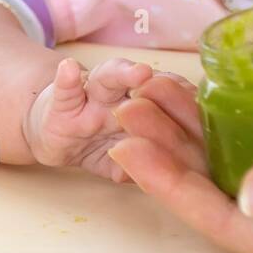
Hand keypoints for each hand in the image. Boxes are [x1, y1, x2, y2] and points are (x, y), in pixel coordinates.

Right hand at [23, 57, 195, 179]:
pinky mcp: (63, 102)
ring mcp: (93, 95)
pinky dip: (67, 80)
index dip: (182, 99)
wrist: (56, 132)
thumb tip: (157, 183)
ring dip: (124, 73)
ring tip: (139, 73)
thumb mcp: (119, 159)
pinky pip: (66, 90)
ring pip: (109, 78)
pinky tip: (69, 69)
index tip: (196, 100)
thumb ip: (135, 166)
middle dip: (159, 83)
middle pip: (143, 84)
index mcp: (141, 107)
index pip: (167, 100)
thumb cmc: (97, 142)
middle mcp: (122, 95)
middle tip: (176, 84)